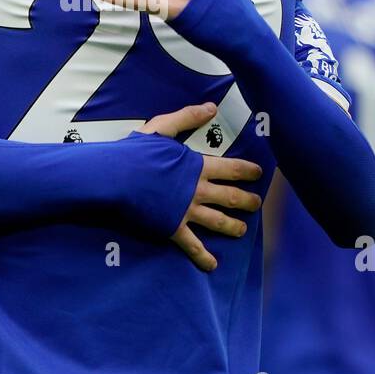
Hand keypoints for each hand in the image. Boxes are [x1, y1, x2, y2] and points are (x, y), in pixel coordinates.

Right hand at [138, 102, 262, 272]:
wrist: (115, 178)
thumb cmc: (136, 152)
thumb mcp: (161, 128)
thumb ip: (187, 118)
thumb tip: (211, 108)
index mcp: (198, 167)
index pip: (232, 169)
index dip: (248, 171)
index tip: (259, 174)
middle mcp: (198, 190)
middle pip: (231, 198)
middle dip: (247, 201)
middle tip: (256, 204)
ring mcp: (186, 211)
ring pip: (218, 222)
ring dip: (233, 227)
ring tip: (242, 231)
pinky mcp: (173, 228)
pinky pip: (192, 246)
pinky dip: (203, 257)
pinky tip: (212, 266)